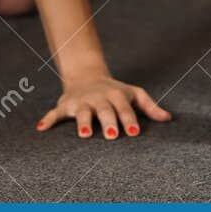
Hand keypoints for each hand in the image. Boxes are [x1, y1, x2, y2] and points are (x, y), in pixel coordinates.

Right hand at [35, 74, 172, 139]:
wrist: (87, 76)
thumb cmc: (115, 91)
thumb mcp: (134, 94)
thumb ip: (150, 108)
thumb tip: (169, 119)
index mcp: (116, 95)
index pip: (124, 108)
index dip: (129, 119)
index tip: (133, 132)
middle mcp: (99, 98)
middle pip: (104, 110)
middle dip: (108, 121)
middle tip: (113, 135)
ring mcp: (81, 102)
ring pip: (82, 113)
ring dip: (83, 123)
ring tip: (86, 134)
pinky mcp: (65, 105)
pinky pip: (55, 113)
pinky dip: (48, 120)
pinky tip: (41, 129)